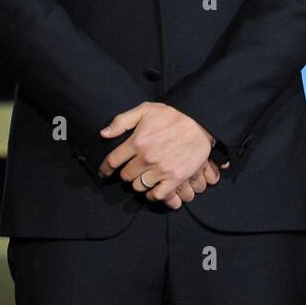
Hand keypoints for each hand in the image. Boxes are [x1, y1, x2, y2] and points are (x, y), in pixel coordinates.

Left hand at [97, 102, 218, 206]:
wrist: (201, 124)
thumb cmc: (173, 116)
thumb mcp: (146, 109)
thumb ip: (122, 120)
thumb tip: (104, 134)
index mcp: (138, 141)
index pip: (113, 161)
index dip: (105, 169)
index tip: (104, 172)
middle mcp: (147, 157)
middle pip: (126, 176)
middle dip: (126, 173)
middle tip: (132, 169)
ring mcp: (161, 169)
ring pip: (139, 186)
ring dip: (139, 182)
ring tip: (143, 176)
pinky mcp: (175, 178)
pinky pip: (156, 195)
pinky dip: (152, 194)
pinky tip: (153, 187)